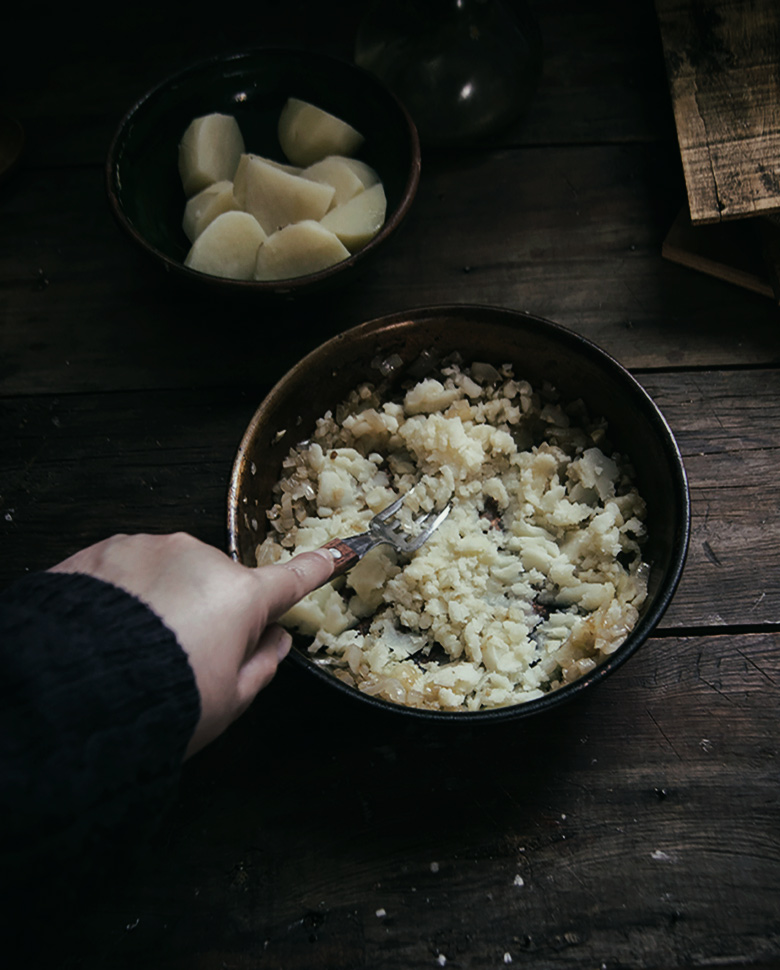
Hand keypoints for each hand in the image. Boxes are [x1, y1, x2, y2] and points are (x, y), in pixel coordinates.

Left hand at [50, 533, 333, 756]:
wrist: (75, 691)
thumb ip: (261, 665)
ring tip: (136, 647)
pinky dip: (125, 594)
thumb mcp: (228, 701)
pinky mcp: (106, 549)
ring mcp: (151, 548)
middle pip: (218, 584)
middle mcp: (200, 559)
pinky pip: (128, 570)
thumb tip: (275, 638)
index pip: (291, 579)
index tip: (340, 550)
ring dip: (162, 600)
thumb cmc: (163, 701)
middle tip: (182, 655)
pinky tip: (107, 630)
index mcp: (240, 596)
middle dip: (208, 610)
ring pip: (169, 574)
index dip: (318, 567)